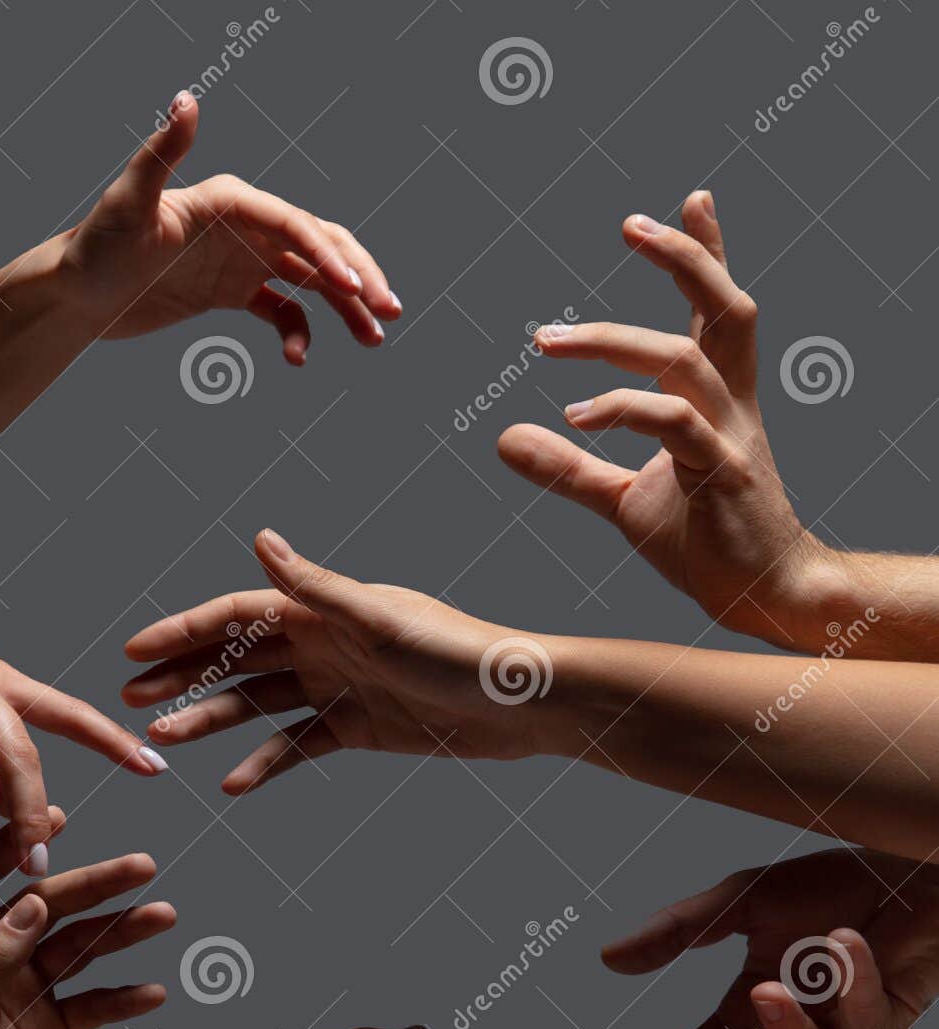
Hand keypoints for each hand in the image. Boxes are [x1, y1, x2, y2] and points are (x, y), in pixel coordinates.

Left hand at [58, 92, 399, 355]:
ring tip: (374, 339)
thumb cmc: (95, 246)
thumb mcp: (127, 203)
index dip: (328, 254)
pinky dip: (297, 333)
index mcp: (230, 200)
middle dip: (357, 277)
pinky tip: (298, 360)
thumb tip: (186, 100)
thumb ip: (161, 153)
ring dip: (346, 308)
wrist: (75, 293)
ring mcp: (241, 258)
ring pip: (311, 281)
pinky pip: (281, 311)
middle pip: (319, 245)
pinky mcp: (232, 292)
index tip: (353, 288)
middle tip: (389, 311)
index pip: (294, 224)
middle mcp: (243, 224)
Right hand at [122, 528, 545, 789]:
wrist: (520, 704)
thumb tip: (259, 539)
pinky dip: (264, 764)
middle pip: (237, 656)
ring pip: (257, 702)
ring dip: (211, 718)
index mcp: (325, 607)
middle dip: (183, 673)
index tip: (133, 650)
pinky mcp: (358, 728)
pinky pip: (297, 746)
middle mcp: (324, 641)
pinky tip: (231, 783)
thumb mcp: (381, 620)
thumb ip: (316, 587)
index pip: (238, 614)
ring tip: (163, 738)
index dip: (185, 630)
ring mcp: (338, 686)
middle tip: (130, 697)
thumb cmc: (459, 650)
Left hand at [498, 193, 823, 643]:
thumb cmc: (704, 539)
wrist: (760, 594)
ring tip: (548, 340)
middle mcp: (731, 405)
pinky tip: (575, 416)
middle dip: (686, 258)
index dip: (707, 253)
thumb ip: (570, 466)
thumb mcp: (625, 499)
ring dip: (614, 339)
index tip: (693, 196)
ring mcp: (730, 436)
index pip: (716, 311)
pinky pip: (674, 422)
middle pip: (726, 308)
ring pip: (685, 359)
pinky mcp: (721, 474)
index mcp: (718, 400)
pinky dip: (622, 409)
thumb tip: (505, 437)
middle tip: (629, 224)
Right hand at [601, 849, 938, 1028]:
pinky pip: (862, 1020)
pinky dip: (851, 979)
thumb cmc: (833, 883)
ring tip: (772, 984)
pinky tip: (843, 941)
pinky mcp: (884, 1025)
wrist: (910, 868)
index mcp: (748, 1006)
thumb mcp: (743, 899)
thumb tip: (607, 958)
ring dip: (787, 1023)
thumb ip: (679, 931)